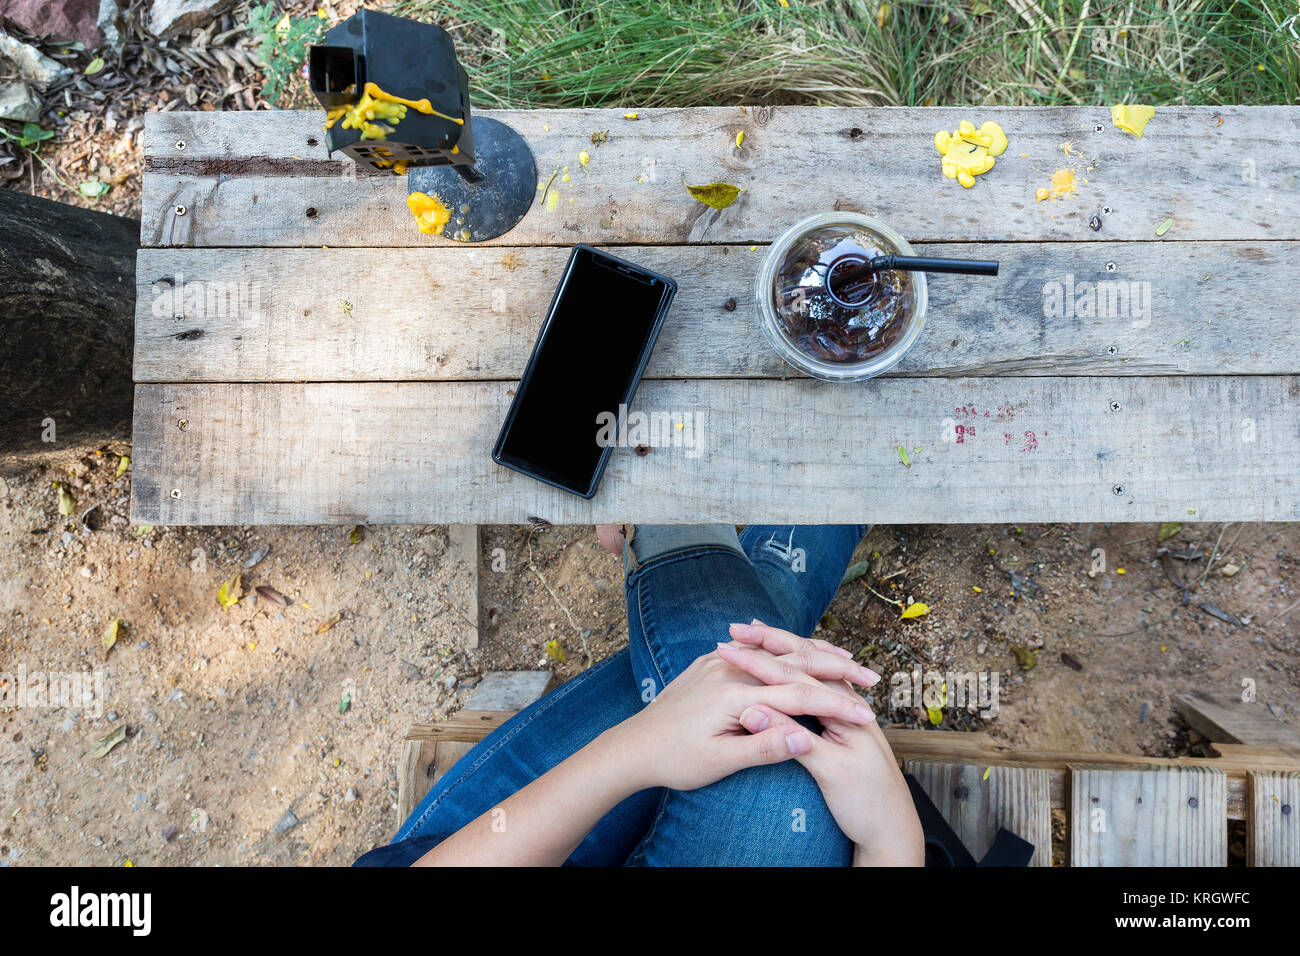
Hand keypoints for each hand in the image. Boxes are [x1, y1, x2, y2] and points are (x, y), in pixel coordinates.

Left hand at [618, 644, 877, 792]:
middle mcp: (728, 670)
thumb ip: (764, 747)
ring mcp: (719, 663)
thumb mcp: (721, 762)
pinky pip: (759, 654)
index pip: (799, 694)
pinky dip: (788, 655)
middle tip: (872, 677)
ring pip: (778, 654)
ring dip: (815, 656)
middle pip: (794, 664)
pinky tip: (803, 658)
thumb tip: (807, 736)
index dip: (837, 704)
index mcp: (734, 694)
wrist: (633, 746)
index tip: (868, 715)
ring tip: (848, 661)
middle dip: (836, 670)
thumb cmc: (675, 760)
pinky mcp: (712, 665)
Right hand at [722, 622, 923, 865]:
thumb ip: (793, 740)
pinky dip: (790, 672)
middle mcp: (846, 704)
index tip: (730, 649)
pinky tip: (778, 669)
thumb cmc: (867, 803)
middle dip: (771, 643)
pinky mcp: (838, 726)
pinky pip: (809, 687)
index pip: (796, 675)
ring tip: (754, 634)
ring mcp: (843, 714)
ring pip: (807, 672)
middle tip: (737, 626)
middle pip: (804, 663)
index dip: (761, 661)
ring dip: (781, 651)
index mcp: (844, 711)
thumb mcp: (830, 772)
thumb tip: (754, 710)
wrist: (894, 830)